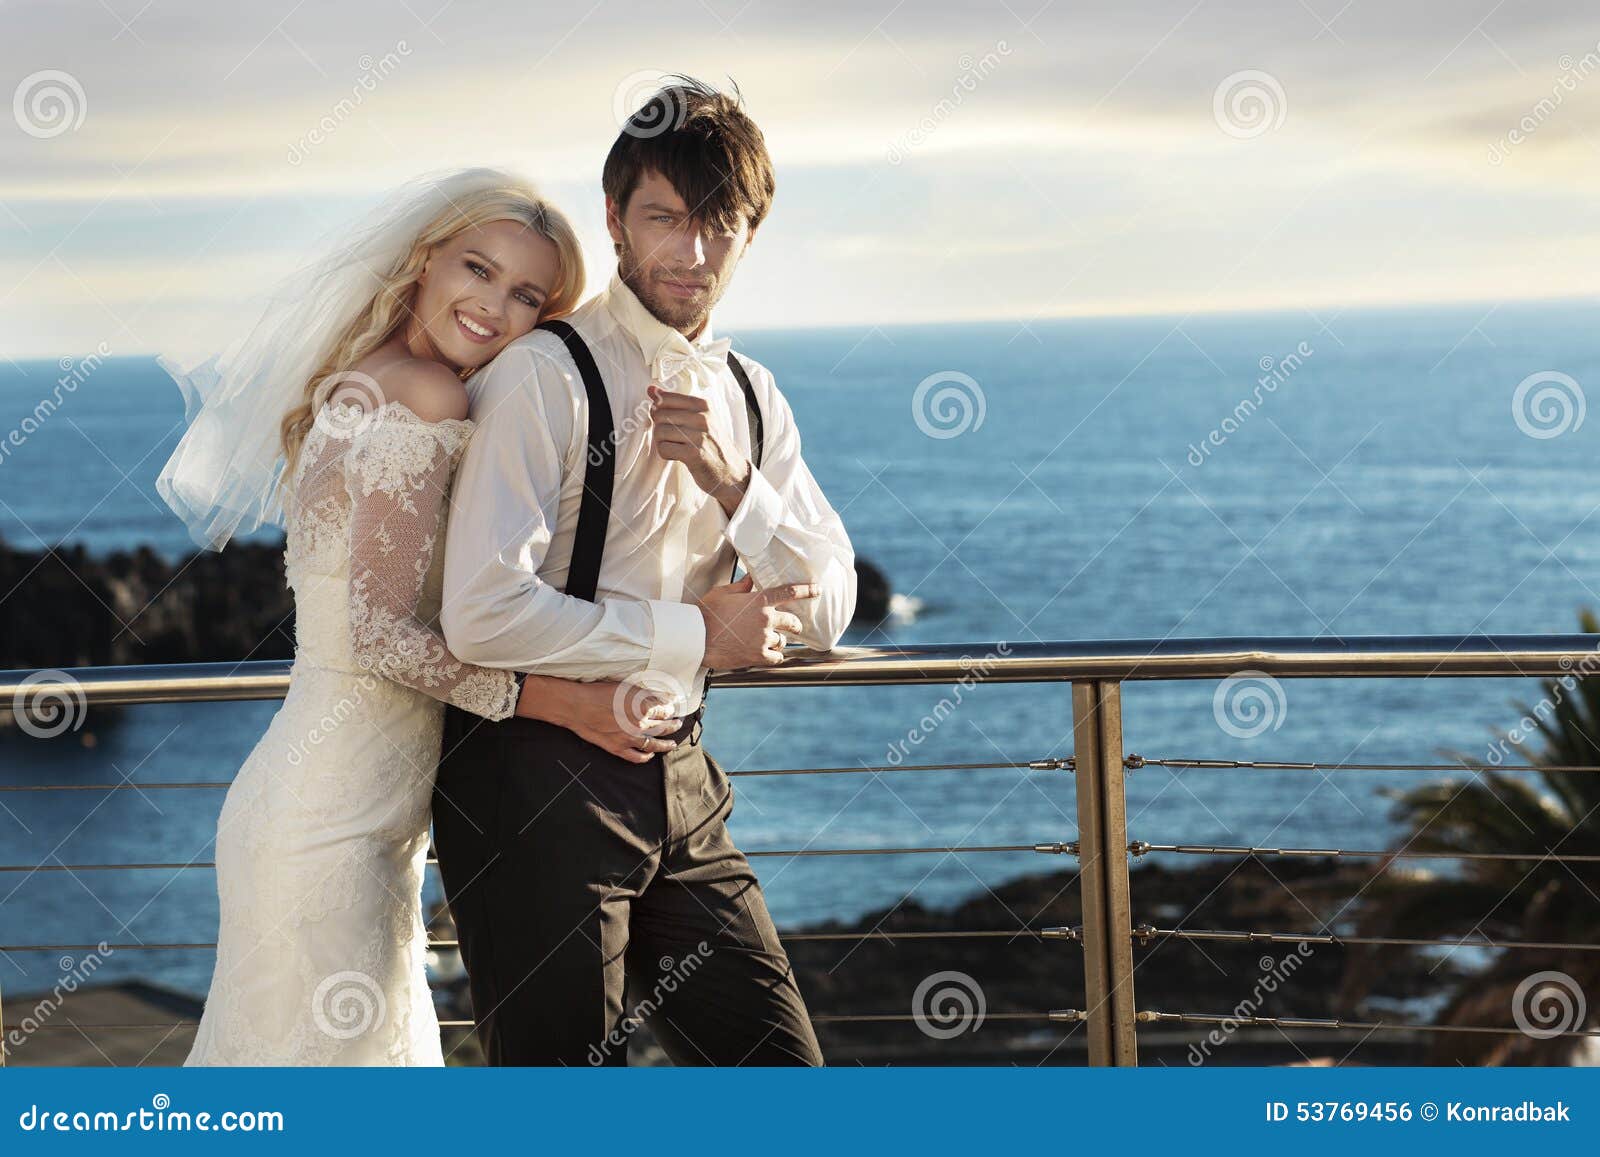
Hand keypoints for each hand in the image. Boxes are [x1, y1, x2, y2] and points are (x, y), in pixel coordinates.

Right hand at [516, 674, 682, 763]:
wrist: (577, 706)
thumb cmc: (598, 692)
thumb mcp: (626, 686)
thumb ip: (646, 693)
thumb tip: (663, 697)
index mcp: (644, 706)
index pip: (664, 709)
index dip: (670, 708)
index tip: (674, 707)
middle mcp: (640, 724)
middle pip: (663, 726)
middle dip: (673, 725)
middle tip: (678, 723)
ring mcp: (629, 738)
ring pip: (654, 744)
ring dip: (666, 744)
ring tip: (672, 743)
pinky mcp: (618, 748)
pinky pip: (636, 757)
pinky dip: (646, 757)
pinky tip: (650, 755)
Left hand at [648, 384, 749, 512]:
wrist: (730, 470)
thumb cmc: (711, 443)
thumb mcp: (698, 418)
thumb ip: (674, 403)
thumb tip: (651, 389)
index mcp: (703, 405)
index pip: (665, 398)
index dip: (658, 411)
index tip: (667, 421)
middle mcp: (702, 418)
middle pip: (659, 415)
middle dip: (659, 428)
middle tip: (672, 437)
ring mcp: (699, 436)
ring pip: (660, 432)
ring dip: (662, 442)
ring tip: (676, 446)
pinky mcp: (695, 454)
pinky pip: (664, 449)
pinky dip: (666, 454)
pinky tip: (677, 455)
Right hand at [694, 575, 819, 670]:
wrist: (696, 637)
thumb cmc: (706, 613)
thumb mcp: (723, 593)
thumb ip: (741, 587)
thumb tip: (751, 579)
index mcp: (759, 601)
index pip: (789, 592)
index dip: (807, 590)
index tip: (817, 590)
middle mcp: (765, 619)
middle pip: (792, 621)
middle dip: (794, 624)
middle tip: (793, 627)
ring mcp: (763, 639)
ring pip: (783, 641)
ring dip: (778, 641)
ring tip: (767, 641)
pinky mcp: (758, 656)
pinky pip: (776, 657)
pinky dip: (774, 656)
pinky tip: (767, 654)